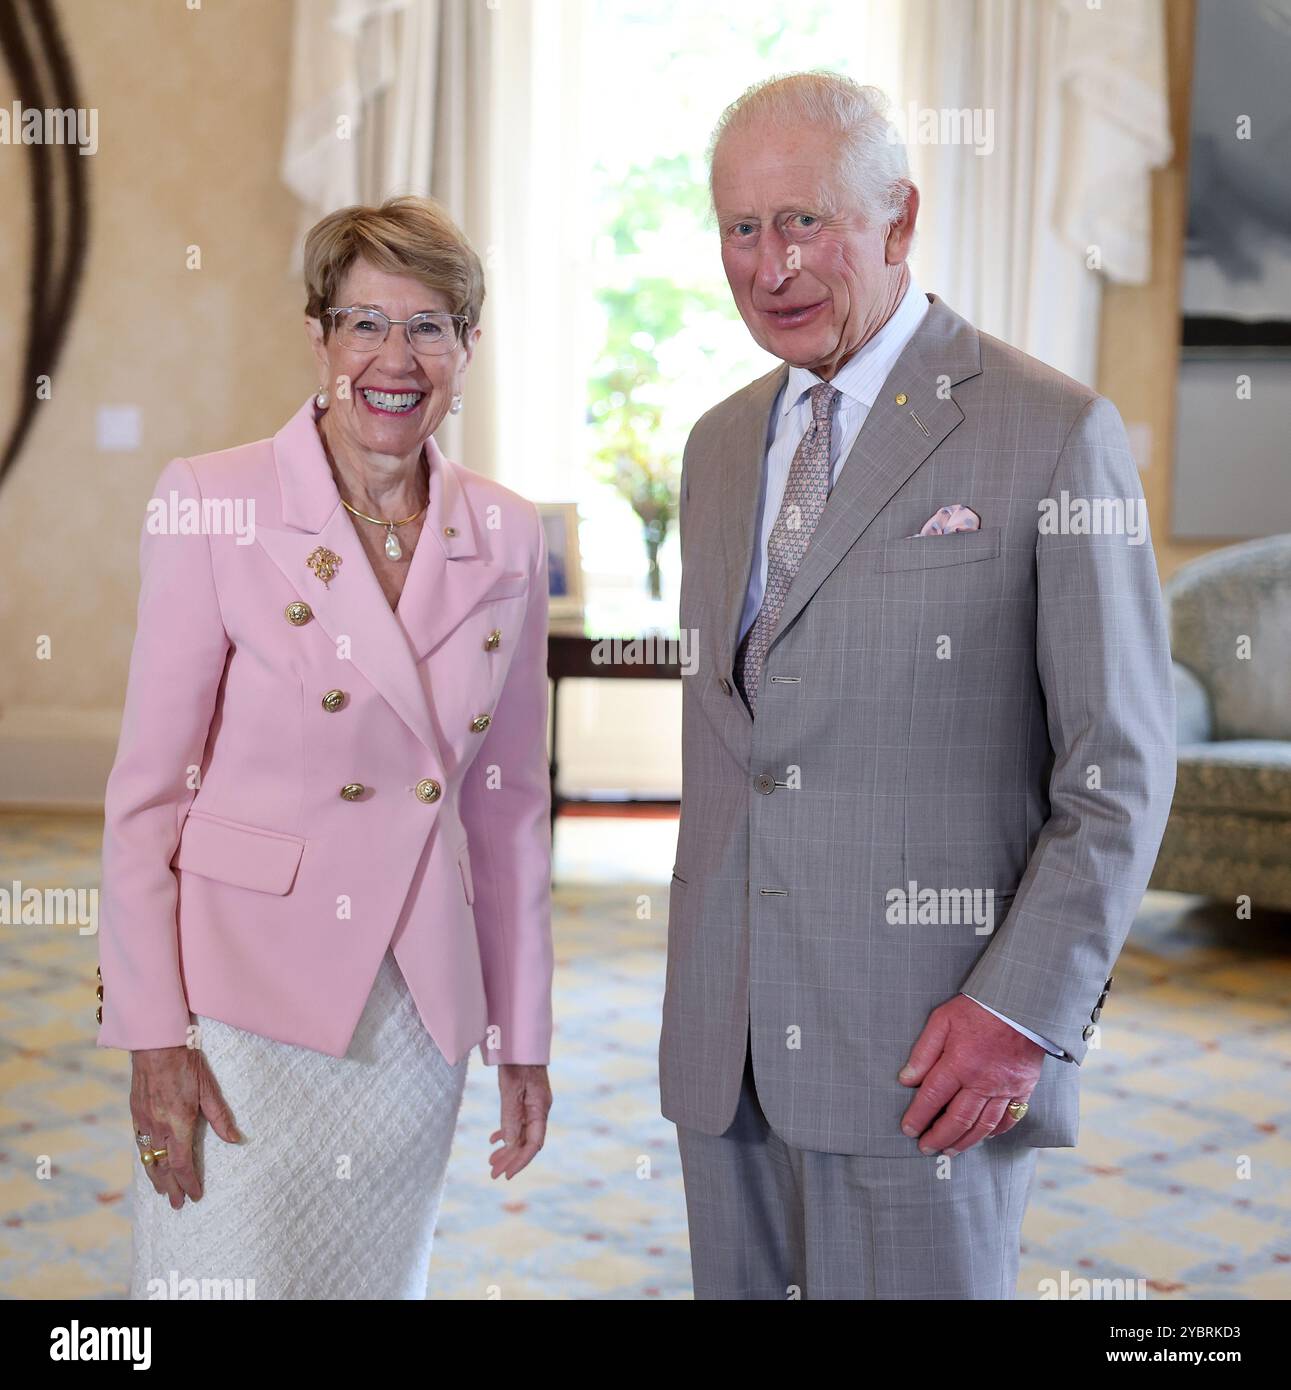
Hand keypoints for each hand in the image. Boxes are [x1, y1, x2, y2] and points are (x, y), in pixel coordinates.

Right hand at [130, 1041, 240, 1207]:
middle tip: (177, 1205)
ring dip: (156, 1177)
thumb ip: (220, 1117)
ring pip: (148, 1158)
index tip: (195, 1196)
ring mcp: (144, 1121)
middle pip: (163, 1167)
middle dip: (171, 1188)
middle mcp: (158, 1127)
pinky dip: (146, 1159)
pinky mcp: (135, 1113)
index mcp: (178, 1123)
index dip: (189, 1182)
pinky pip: (140, 1143)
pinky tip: (149, 1163)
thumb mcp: (208, 1089)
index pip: (182, 1163)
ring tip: (162, 1191)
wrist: (155, 1045)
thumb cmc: (186, 1064)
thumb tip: (235, 1139)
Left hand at [489, 1064, 550, 1180]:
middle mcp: (539, 1109)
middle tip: (493, 1174)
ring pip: (521, 1133)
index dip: (520, 1161)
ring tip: (491, 1162)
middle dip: (511, 1159)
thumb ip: (510, 1117)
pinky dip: (506, 1133)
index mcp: (540, 1108)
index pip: (534, 1143)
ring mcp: (533, 1104)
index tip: (506, 1175)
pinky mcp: (525, 1099)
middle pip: (527, 1141)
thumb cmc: (516, 1062)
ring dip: (507, 1149)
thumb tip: (511, 1145)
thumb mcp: (510, 1089)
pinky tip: (494, 1141)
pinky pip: (517, 1122)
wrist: (521, 1040)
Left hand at [897, 995, 1043, 1155]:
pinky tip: (983, 1137)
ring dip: (964, 1142)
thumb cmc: (978, 1009)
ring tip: (950, 1150)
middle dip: (939, 1137)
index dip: (918, 1117)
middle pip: (957, 1120)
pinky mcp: (1023, 1089)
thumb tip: (906, 1079)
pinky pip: (1009, 1119)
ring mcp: (1005, 1088)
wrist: (1021, 1004)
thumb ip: (923, 1052)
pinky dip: (995, 1132)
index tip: (908, 1129)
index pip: (932, 1098)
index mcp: (959, 1063)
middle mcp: (982, 1082)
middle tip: (926, 1148)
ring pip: (983, 1126)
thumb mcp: (942, 1020)